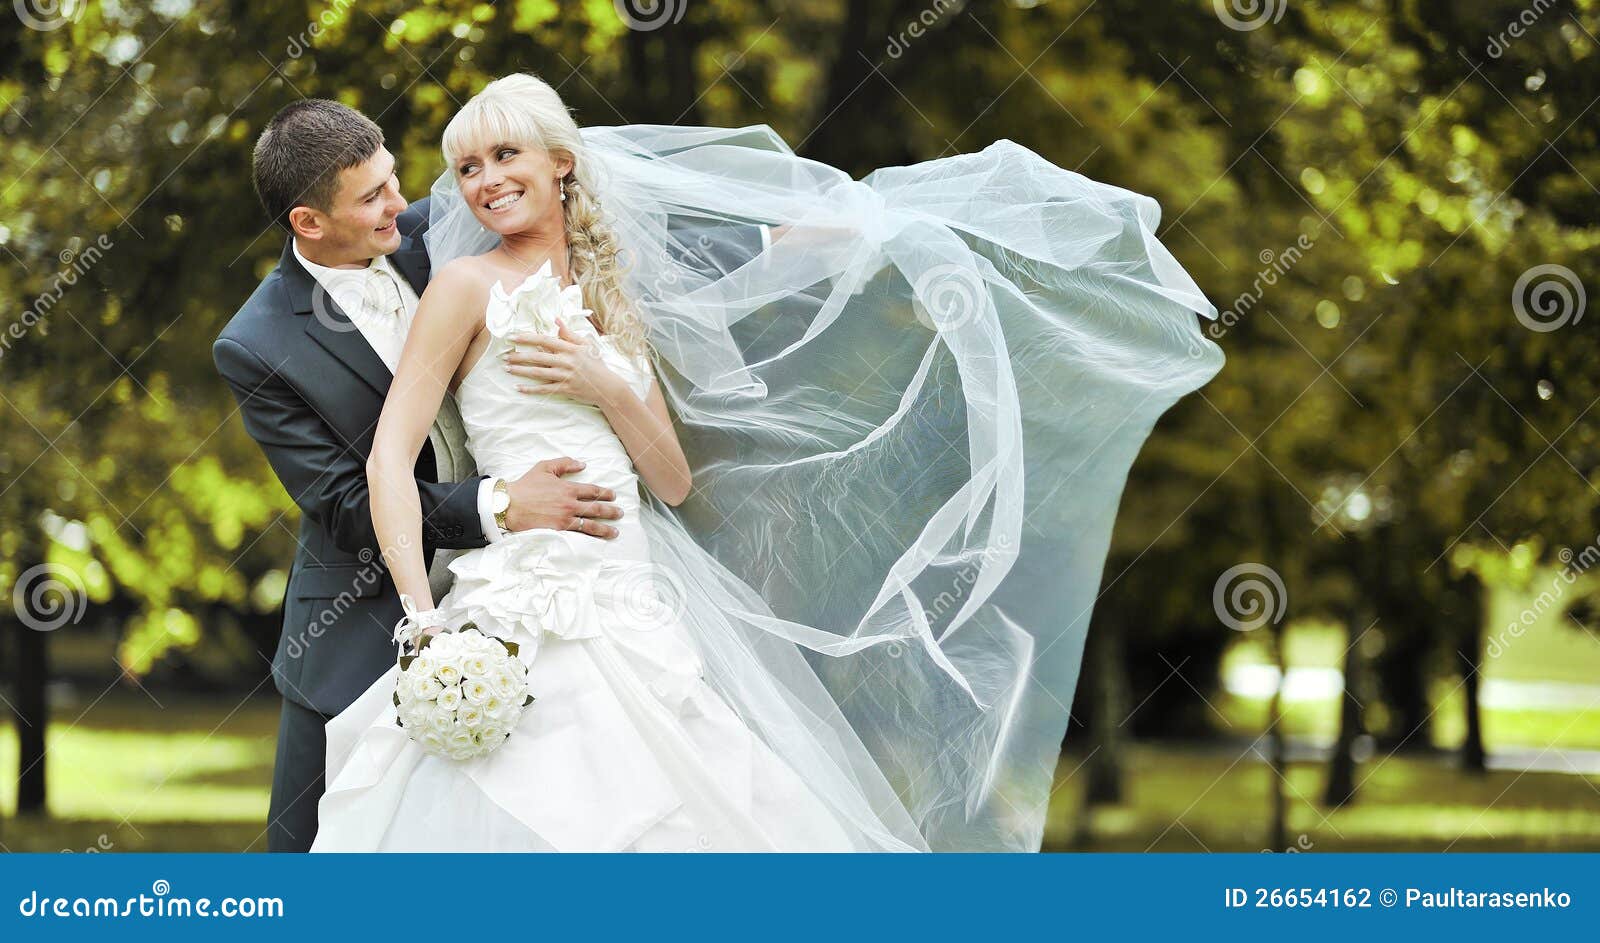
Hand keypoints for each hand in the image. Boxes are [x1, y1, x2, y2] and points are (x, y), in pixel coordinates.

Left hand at [503, 321, 623, 407]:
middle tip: (504, 356)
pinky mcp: (564, 389)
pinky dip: (530, 389)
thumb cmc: (596, 364)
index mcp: (570, 348)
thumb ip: (569, 333)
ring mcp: (565, 376)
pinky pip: (544, 389)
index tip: (513, 337)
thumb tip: (556, 320)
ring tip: (507, 368)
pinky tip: (518, 388)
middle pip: (537, 357)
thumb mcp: (586, 345)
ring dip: (520, 371)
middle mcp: (566, 361)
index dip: (527, 338)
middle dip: (519, 356)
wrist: (607, 386)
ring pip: (537, 372)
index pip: (544, 341)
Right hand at [504, 457, 621, 538]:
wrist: (509, 504)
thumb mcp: (544, 467)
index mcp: (568, 488)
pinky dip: (590, 537)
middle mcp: (570, 503)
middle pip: (596, 508)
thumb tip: (582, 464)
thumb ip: (564, 463)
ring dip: (605, 528)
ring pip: (591, 524)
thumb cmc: (525, 486)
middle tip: (620, 514)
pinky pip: (579, 534)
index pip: (592, 491)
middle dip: (611, 511)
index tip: (613, 496)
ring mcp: (565, 518)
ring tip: (615, 532)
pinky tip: (598, 540)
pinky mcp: (559, 530)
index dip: (605, 493)